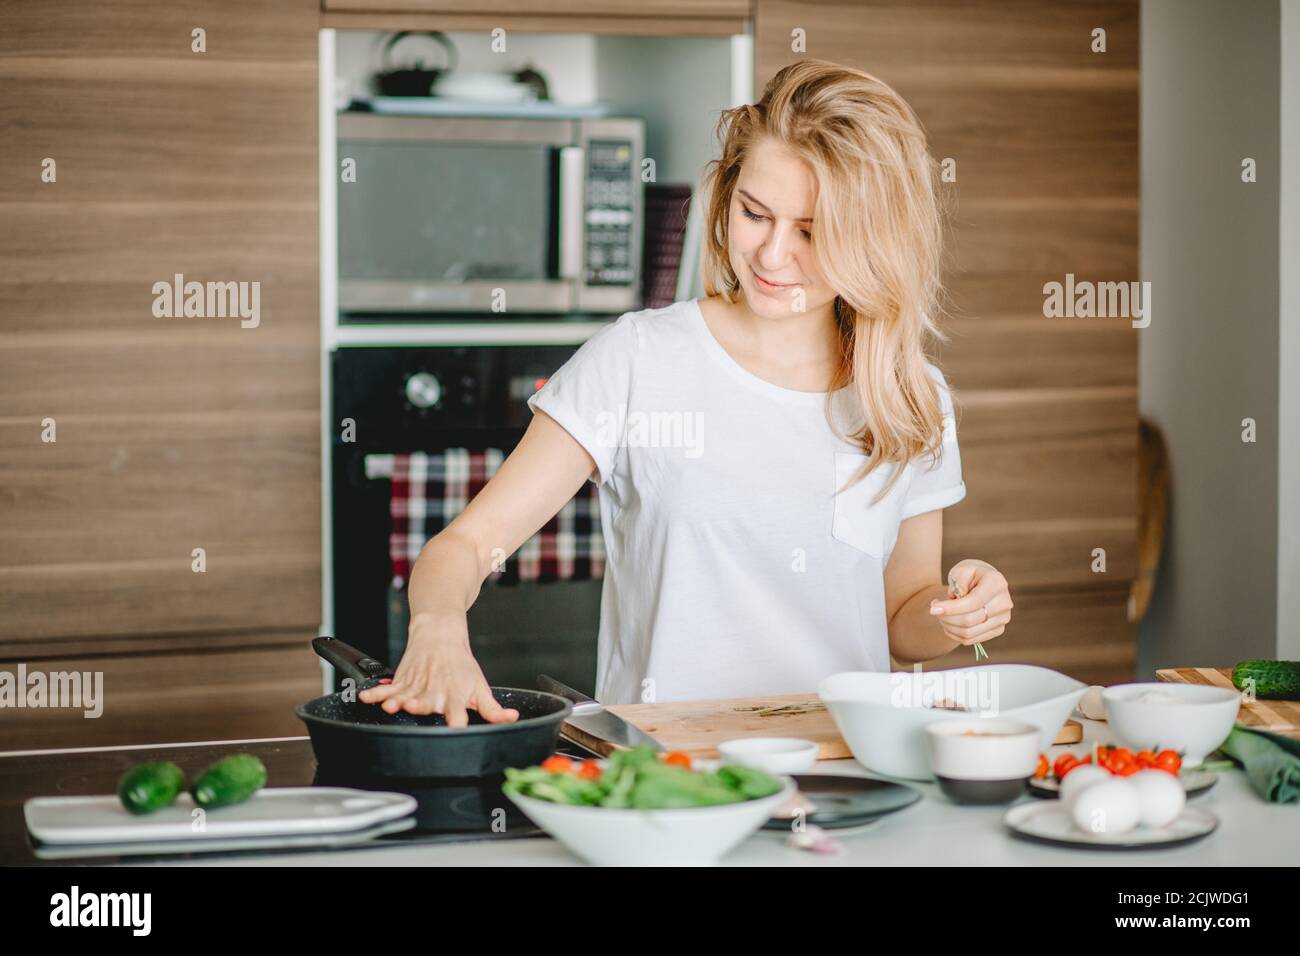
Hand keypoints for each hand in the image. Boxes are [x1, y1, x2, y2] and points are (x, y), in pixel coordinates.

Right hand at [357, 610, 519, 726]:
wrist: (440, 634)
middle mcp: (435, 691)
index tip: (455, 728)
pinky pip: (386, 689)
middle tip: (414, 708)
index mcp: (456, 696)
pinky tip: (366, 698)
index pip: (458, 712)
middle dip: (420, 706)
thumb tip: (511, 720)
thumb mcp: (480, 687)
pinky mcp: (402, 680)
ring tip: (390, 704)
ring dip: (396, 701)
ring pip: (405, 695)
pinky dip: (375, 693)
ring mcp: (417, 685)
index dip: (456, 722)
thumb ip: (492, 709)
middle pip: (427, 703)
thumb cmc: (461, 664)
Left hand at [928, 558, 1012, 650]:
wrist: (982, 582)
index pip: (974, 602)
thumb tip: (957, 599)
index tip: (932, 609)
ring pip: (969, 632)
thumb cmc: (969, 575)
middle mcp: (1004, 602)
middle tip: (934, 608)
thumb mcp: (962, 569)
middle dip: (946, 617)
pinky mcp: (997, 629)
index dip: (952, 608)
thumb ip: (959, 581)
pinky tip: (948, 622)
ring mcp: (1003, 618)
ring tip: (941, 614)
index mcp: (997, 583)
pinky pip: (971, 639)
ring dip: (948, 626)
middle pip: (970, 620)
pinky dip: (954, 633)